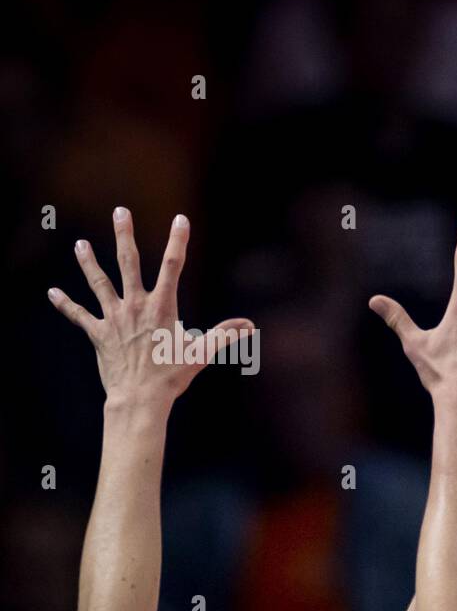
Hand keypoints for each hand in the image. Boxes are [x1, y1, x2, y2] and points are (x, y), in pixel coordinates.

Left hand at [48, 208, 252, 407]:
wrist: (139, 398)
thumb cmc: (172, 377)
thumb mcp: (202, 354)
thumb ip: (225, 335)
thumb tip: (249, 325)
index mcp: (162, 307)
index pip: (172, 266)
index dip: (178, 241)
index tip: (180, 220)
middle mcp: (135, 306)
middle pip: (128, 262)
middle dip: (125, 235)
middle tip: (120, 212)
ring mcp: (114, 318)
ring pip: (99, 283)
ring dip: (88, 262)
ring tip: (79, 244)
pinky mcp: (99, 334)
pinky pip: (79, 315)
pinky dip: (65, 304)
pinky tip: (52, 293)